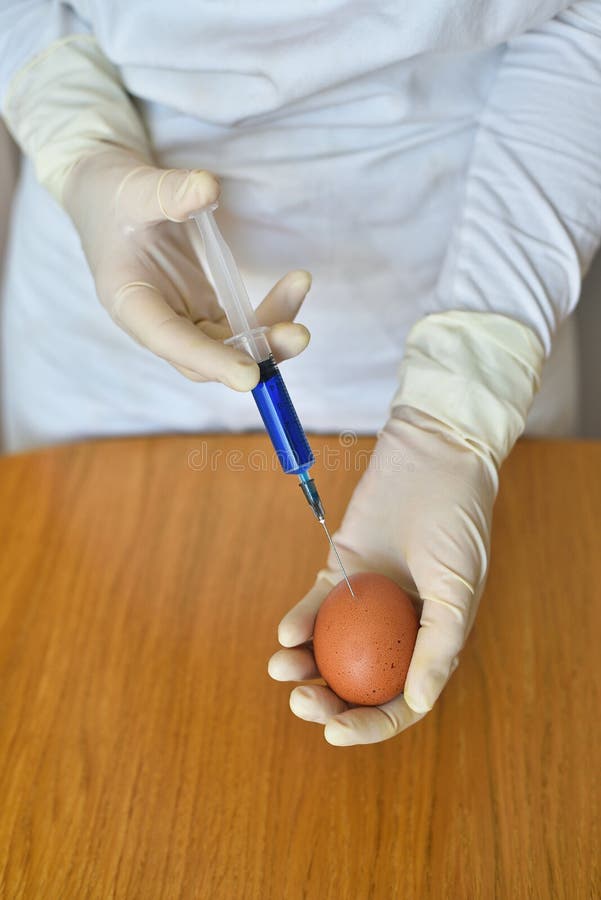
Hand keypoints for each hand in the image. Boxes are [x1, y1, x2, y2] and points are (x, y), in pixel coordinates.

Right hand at [63, 148, 310, 388]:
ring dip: (272, 332)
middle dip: (257, 354)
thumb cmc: (114, 197)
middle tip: (299, 335)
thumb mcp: (135, 187)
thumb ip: (169, 192)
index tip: (249, 375)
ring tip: (300, 286)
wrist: (110, 200)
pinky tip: (295, 283)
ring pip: (232, 347)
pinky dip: (272, 311)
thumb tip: (208, 188)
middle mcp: (157, 324)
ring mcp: (184, 321)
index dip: (209, 360)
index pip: (169, 340)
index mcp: (129, 302)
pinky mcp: (204, 312)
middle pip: (209, 357)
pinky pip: (243, 326)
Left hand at [268, 405, 496, 744]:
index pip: (398, 699)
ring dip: (303, 667)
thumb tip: (414, 703)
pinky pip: (313, 608)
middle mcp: (396, 632)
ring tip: (283, 669)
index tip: (335, 732)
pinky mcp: (339, 575)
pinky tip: (286, 634)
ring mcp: (364, 606)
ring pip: (329, 651)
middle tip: (302, 703)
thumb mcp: (457, 589)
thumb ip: (439, 646)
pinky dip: (299, 622)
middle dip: (327, 702)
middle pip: (357, 681)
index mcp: (431, 644)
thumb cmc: (455, 524)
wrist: (431, 461)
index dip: (369, 724)